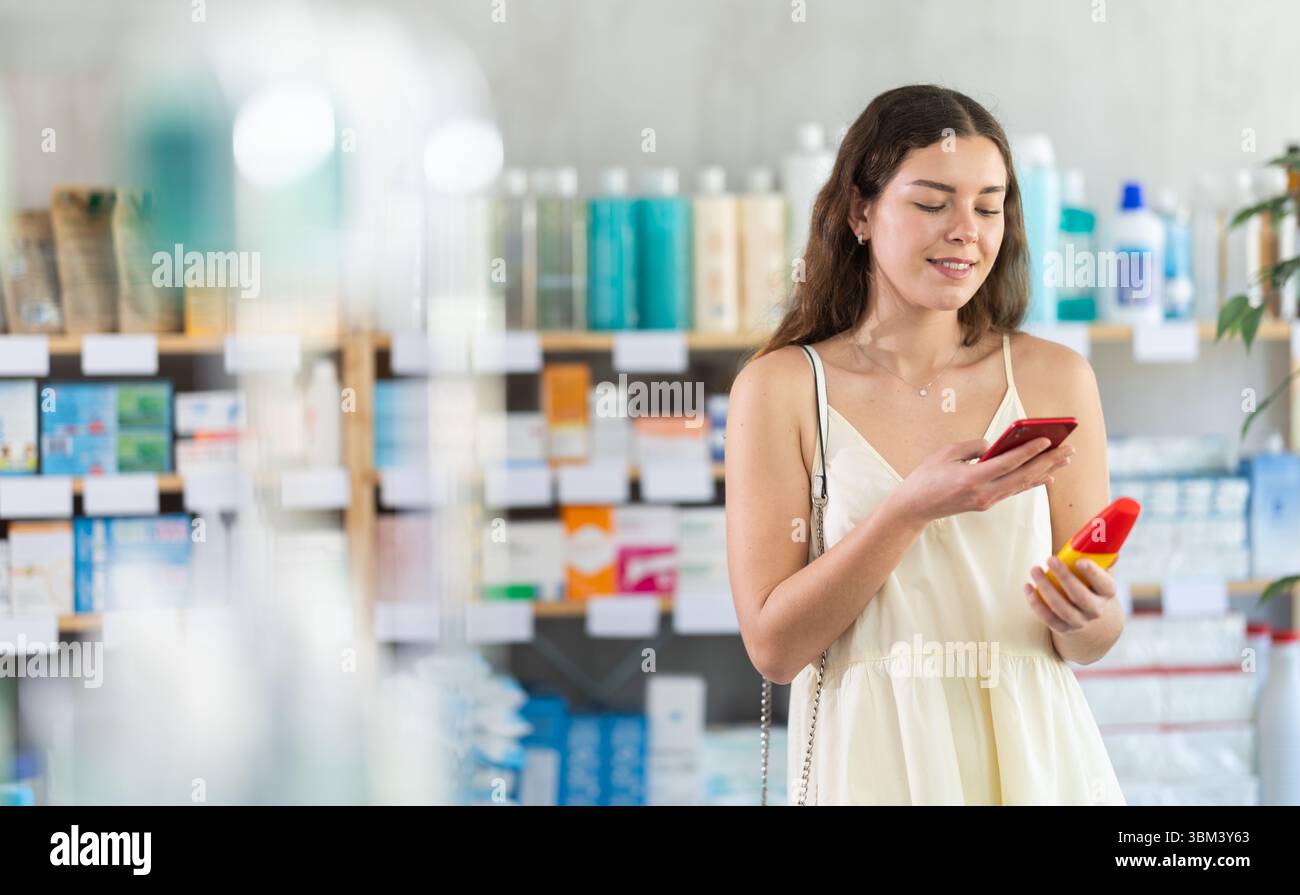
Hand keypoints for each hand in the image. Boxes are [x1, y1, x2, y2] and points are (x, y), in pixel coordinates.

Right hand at [890, 436, 1074, 525]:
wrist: (915, 507)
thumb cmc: (926, 477)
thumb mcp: (946, 453)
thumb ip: (974, 446)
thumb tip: (995, 445)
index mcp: (973, 478)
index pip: (1009, 463)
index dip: (1030, 451)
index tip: (1048, 439)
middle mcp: (984, 492)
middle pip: (1024, 476)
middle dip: (1048, 462)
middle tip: (1068, 449)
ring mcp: (987, 500)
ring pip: (1023, 484)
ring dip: (1046, 471)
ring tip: (1064, 459)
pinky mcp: (987, 503)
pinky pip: (1015, 490)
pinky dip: (1032, 482)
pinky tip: (1047, 476)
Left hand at [1023, 555, 1117, 632]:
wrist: (1088, 614)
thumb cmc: (1088, 583)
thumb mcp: (1097, 571)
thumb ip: (1097, 557)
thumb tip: (1096, 541)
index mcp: (1107, 592)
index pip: (1104, 584)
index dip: (1093, 573)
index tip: (1079, 561)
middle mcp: (1096, 609)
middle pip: (1080, 596)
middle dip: (1064, 577)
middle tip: (1050, 558)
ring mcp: (1080, 621)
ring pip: (1062, 608)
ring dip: (1046, 588)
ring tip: (1035, 569)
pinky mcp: (1064, 629)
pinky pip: (1048, 618)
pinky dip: (1036, 604)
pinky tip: (1028, 587)